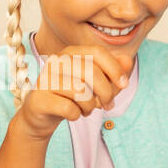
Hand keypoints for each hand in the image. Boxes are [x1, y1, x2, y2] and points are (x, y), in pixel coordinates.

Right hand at [13, 46, 134, 140]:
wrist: (42, 115)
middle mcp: (56, 61)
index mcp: (70, 52)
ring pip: (80, 91)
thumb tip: (128, 60)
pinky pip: (68, 108)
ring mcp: (45, 79)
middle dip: (106, 92)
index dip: (114, 68)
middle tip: (108, 105)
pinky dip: (77, 115)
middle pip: (91, 71)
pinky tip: (73, 114)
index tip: (124, 84)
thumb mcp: (97, 85)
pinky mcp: (39, 99)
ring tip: (87, 110)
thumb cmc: (71, 96)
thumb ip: (113, 73)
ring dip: (90, 106)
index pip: (98, 52)